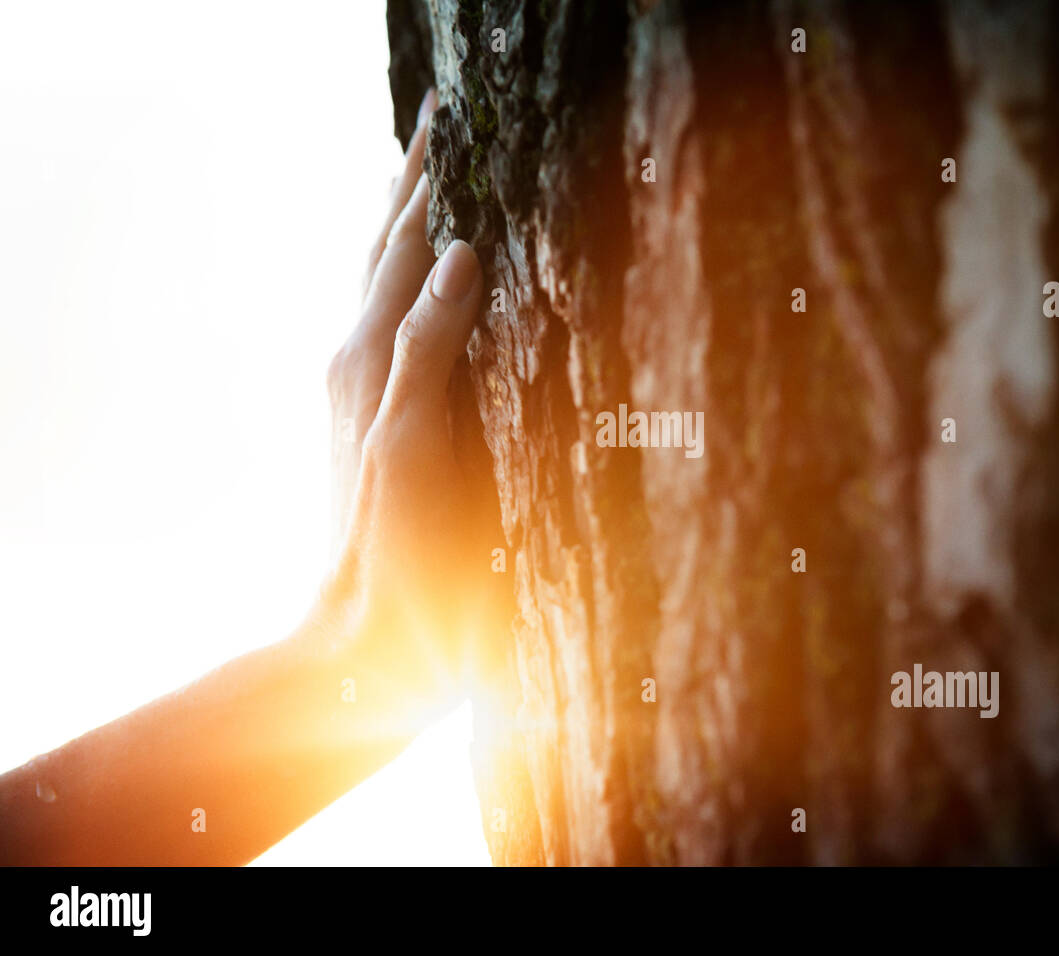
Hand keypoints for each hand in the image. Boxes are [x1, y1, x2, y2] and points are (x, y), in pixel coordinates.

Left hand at [323, 89, 491, 699]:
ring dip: (401, 235)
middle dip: (407, 192)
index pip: (399, 247)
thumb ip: (427, 345)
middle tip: (436, 134)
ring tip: (419, 192)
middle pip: (381, 256)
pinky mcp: (388, 428)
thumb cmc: (401, 547)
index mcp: (369, 359)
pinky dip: (407, 291)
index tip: (448, 127)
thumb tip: (456, 251)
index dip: (423, 185)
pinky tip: (425, 295)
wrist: (370, 634)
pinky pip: (393, 332)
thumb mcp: (414, 442)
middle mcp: (359, 367)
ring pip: (382, 291)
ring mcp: (369, 398)